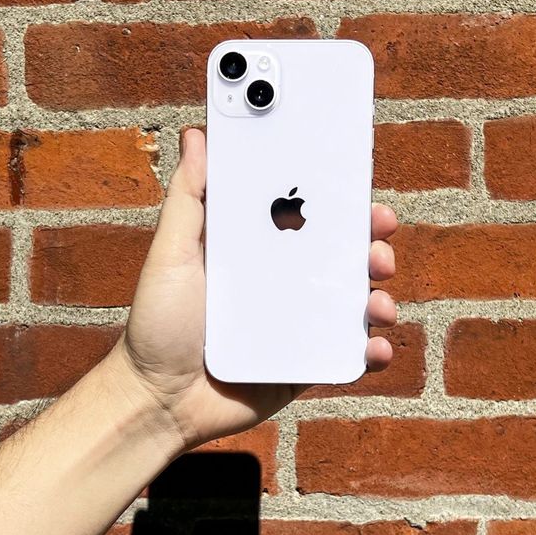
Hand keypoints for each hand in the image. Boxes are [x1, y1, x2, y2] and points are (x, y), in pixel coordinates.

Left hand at [109, 128, 397, 449]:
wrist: (159, 399)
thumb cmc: (158, 323)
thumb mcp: (170, 253)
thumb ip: (187, 198)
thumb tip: (197, 135)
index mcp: (254, 251)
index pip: (303, 214)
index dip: (334, 196)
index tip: (357, 177)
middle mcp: (281, 282)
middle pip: (339, 254)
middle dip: (369, 240)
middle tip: (378, 234)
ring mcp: (297, 324)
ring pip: (353, 301)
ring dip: (378, 292)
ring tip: (377, 298)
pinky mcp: (305, 364)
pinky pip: (348, 353)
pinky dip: (371, 349)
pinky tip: (374, 347)